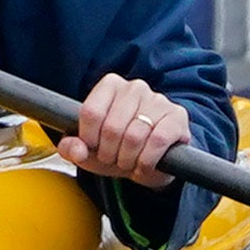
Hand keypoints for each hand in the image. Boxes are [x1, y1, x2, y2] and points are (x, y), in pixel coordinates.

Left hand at [56, 73, 184, 185]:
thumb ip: (73, 148)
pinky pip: (157, 141)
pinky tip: (145, 164)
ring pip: (134, 136)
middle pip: (112, 127)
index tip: (94, 148)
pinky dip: (147, 161)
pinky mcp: (177, 117)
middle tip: (115, 159)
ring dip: (128, 159)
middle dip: (110, 154)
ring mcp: (158, 100)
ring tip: (129, 162)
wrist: (153, 161)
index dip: (90, 139)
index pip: (91, 112)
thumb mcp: (91, 151)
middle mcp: (135, 87)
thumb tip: (75, 149)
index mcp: (111, 85)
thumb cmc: (120, 149)